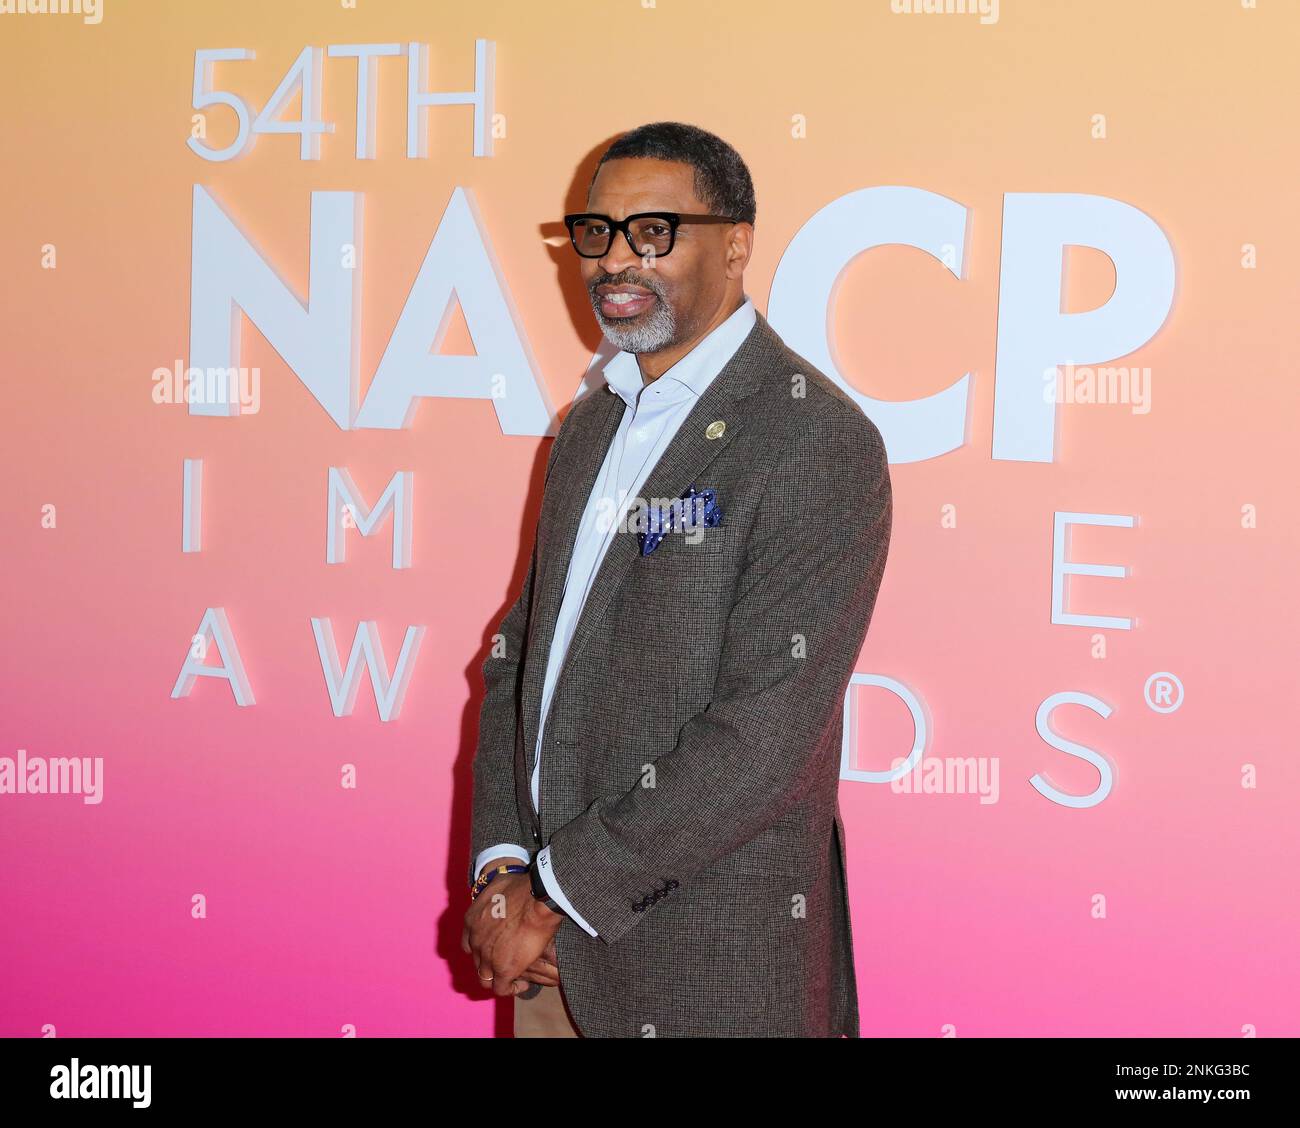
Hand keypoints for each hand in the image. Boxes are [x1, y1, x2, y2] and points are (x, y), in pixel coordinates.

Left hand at [462, 871, 564, 996]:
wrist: (536, 899)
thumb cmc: (522, 887)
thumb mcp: (497, 885)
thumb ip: (492, 896)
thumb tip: (498, 895)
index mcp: (471, 921)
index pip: (469, 943)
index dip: (481, 947)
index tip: (495, 947)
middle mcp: (475, 941)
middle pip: (477, 961)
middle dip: (491, 962)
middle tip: (508, 960)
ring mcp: (487, 958)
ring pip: (485, 979)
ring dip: (498, 978)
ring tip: (515, 976)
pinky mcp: (504, 970)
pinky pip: (501, 989)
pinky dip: (511, 989)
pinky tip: (522, 984)